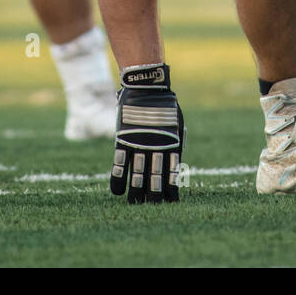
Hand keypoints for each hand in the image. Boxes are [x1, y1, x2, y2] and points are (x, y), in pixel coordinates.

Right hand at [111, 63, 183, 203]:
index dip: (171, 188)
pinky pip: (120, 163)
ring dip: (136, 191)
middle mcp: (156, 147)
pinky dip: (118, 178)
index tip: (171, 202)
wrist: (146, 85)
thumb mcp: (176, 120)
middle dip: (153, 195)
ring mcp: (139, 144)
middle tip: (152, 208)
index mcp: (172, 143)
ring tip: (135, 204)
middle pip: (154, 177)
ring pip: (138, 174)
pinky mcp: (124, 139)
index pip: (172, 172)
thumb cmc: (164, 102)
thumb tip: (178, 150)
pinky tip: (117, 191)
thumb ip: (176, 136)